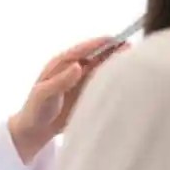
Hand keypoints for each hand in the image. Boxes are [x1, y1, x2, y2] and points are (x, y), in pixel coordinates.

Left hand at [8, 37, 127, 162]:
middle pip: (95, 56)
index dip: (98, 43)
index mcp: (60, 64)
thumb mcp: (44, 94)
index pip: (82, 50)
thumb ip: (61, 81)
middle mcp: (72, 69)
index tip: (115, 39)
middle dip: (112, 51)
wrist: (35, 130)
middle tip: (131, 48)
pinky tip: (126, 80)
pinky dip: (112, 80)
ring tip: (133, 61)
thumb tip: (78, 65)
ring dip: (114, 64)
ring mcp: (80, 81)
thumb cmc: (36, 109)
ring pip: (101, 69)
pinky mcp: (86, 94)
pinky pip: (101, 84)